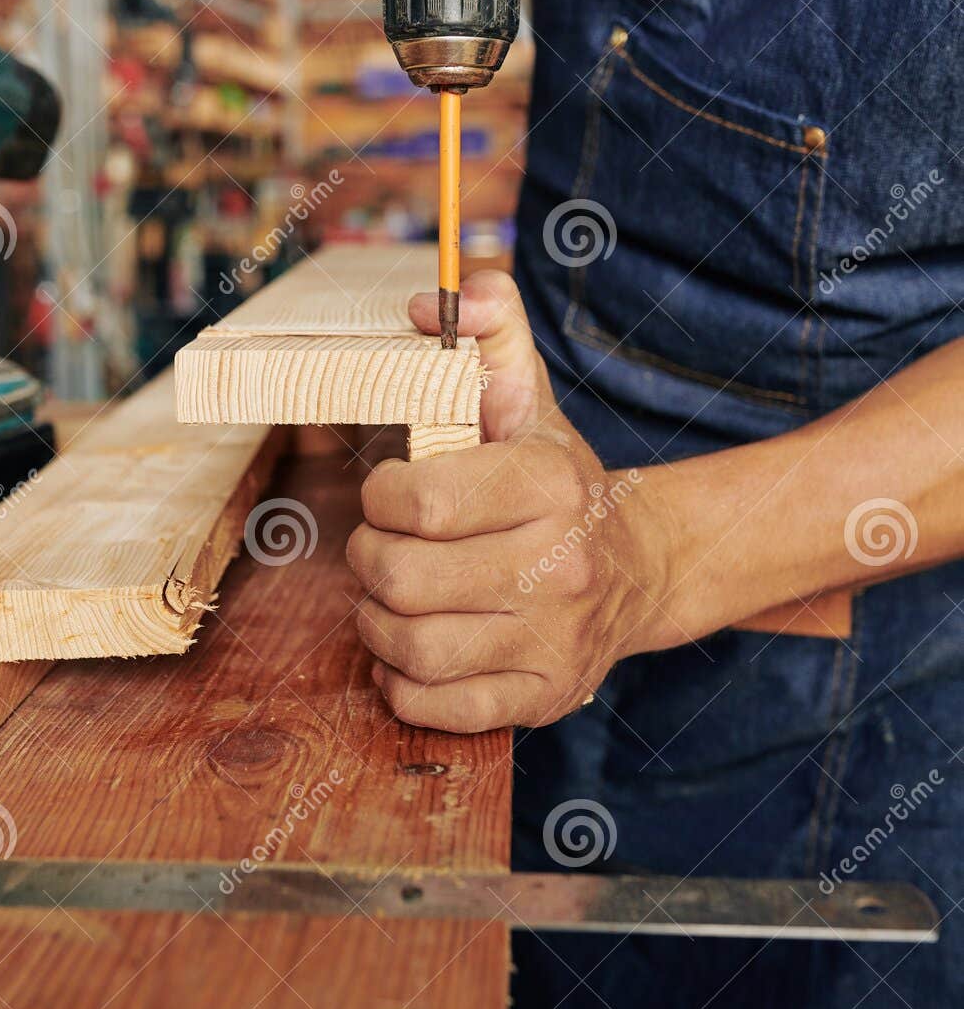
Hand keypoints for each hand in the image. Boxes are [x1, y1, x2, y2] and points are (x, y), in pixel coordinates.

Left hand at [346, 273, 670, 732]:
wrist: (641, 567)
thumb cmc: (559, 480)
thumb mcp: (530, 397)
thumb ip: (490, 331)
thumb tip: (438, 301)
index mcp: (547, 485)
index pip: (419, 502)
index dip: (381, 498)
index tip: (392, 495)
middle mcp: (558, 566)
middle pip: (401, 580)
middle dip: (368, 561)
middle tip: (380, 550)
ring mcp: (553, 639)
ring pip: (411, 649)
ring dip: (377, 625)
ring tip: (391, 600)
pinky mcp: (543, 696)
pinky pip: (436, 708)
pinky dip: (403, 685)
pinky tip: (412, 653)